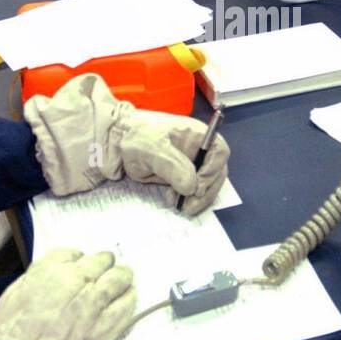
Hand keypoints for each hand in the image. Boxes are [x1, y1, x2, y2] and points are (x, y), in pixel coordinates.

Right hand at [0, 248, 136, 339]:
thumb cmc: (10, 331)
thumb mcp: (14, 293)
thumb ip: (35, 278)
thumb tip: (47, 274)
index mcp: (51, 269)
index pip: (73, 253)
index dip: (78, 260)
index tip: (80, 265)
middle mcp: (76, 278)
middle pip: (100, 261)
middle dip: (102, 264)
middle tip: (105, 268)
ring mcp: (94, 300)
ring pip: (118, 277)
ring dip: (121, 276)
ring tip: (124, 277)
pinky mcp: (106, 323)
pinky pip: (125, 304)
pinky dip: (129, 297)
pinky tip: (129, 295)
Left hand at [113, 105, 229, 214]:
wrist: (121, 142)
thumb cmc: (137, 137)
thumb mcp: (152, 149)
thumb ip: (172, 166)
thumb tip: (191, 186)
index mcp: (197, 134)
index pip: (219, 151)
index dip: (212, 170)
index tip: (198, 187)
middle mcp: (200, 148)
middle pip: (216, 171)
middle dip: (206, 191)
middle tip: (190, 204)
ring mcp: (194, 163)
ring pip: (207, 184)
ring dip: (198, 198)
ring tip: (181, 205)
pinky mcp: (186, 176)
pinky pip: (195, 190)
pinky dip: (189, 199)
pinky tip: (175, 201)